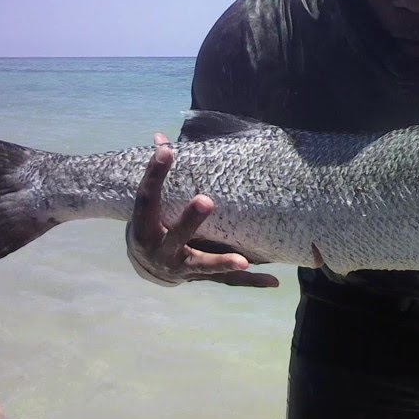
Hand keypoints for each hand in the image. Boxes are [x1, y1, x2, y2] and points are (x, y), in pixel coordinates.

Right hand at [125, 133, 278, 286]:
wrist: (147, 267)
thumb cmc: (151, 224)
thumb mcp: (148, 205)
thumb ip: (158, 175)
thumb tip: (160, 136)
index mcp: (144, 227)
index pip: (147, 198)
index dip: (155, 174)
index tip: (167, 150)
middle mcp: (161, 250)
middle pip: (176, 235)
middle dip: (191, 220)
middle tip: (206, 200)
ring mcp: (181, 267)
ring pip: (202, 264)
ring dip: (222, 262)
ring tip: (243, 261)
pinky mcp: (201, 277)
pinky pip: (226, 281)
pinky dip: (250, 282)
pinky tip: (274, 282)